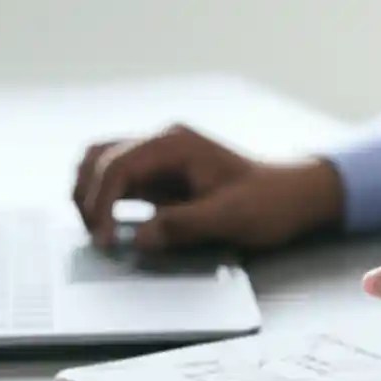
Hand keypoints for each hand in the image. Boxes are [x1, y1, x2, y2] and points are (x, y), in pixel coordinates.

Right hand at [73, 124, 342, 249]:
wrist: (292, 196)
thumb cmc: (268, 203)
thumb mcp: (230, 218)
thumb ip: (183, 226)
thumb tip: (139, 237)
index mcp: (175, 143)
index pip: (118, 164)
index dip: (102, 202)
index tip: (104, 238)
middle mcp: (162, 142)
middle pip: (99, 157)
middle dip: (88, 195)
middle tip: (96, 237)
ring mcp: (159, 157)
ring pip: (102, 163)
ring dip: (91, 193)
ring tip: (97, 231)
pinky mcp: (161, 175)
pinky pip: (120, 180)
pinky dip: (106, 200)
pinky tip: (111, 226)